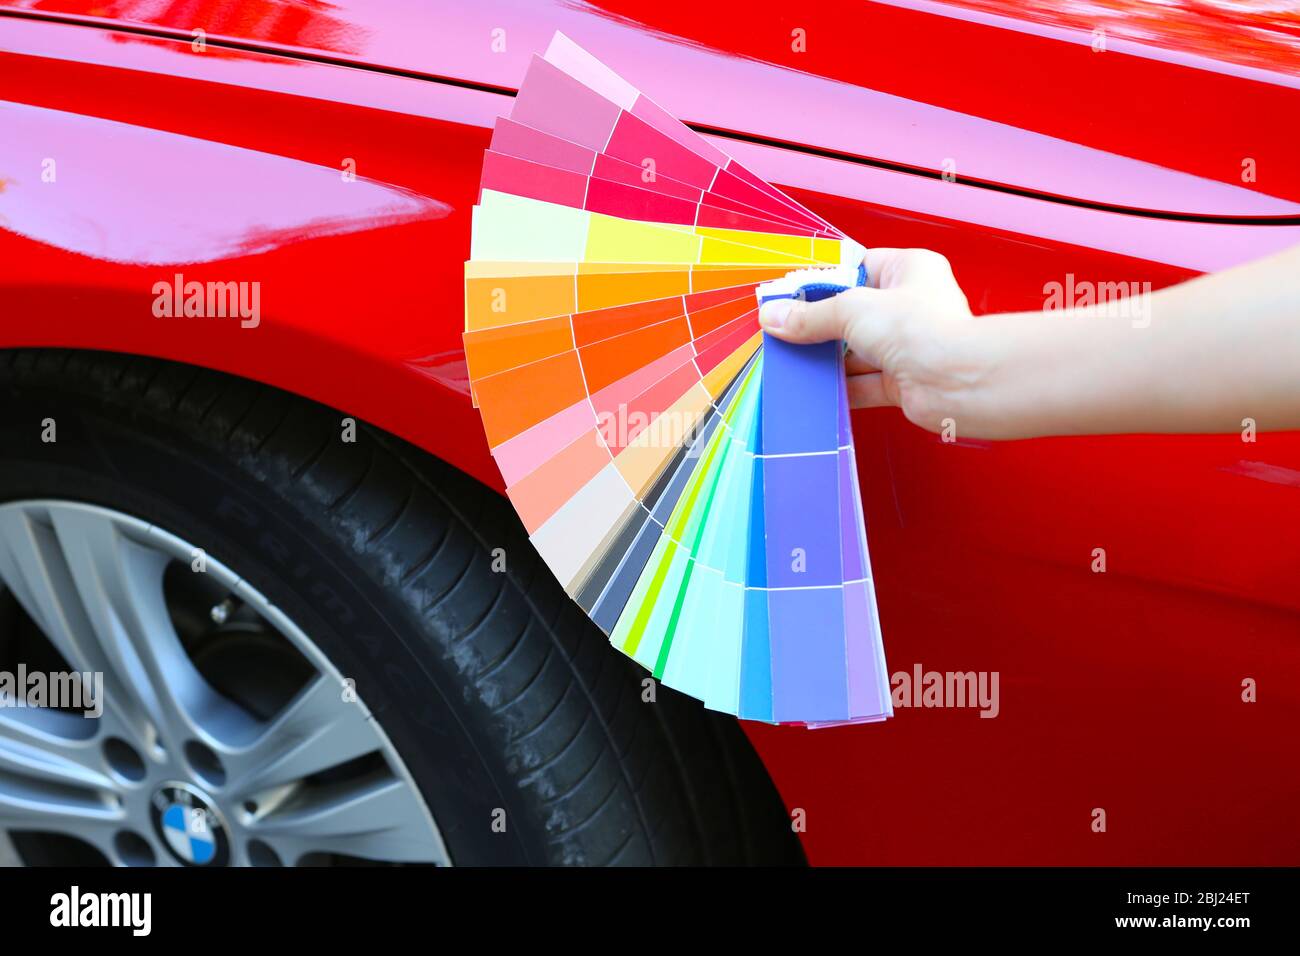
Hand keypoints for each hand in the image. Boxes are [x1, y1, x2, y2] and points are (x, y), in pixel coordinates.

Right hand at [759, 248, 976, 433]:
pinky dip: (840, 387)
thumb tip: (776, 316)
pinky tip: (816, 388)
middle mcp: (911, 306)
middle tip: (786, 329)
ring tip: (794, 360)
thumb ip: (811, 316)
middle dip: (821, 325)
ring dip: (827, 358)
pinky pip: (863, 383)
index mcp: (909, 270)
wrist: (958, 383)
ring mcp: (907, 346)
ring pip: (856, 351)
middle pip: (853, 312)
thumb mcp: (853, 309)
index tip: (791, 294)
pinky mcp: (903, 382)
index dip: (825, 280)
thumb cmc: (925, 330)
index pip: (858, 267)